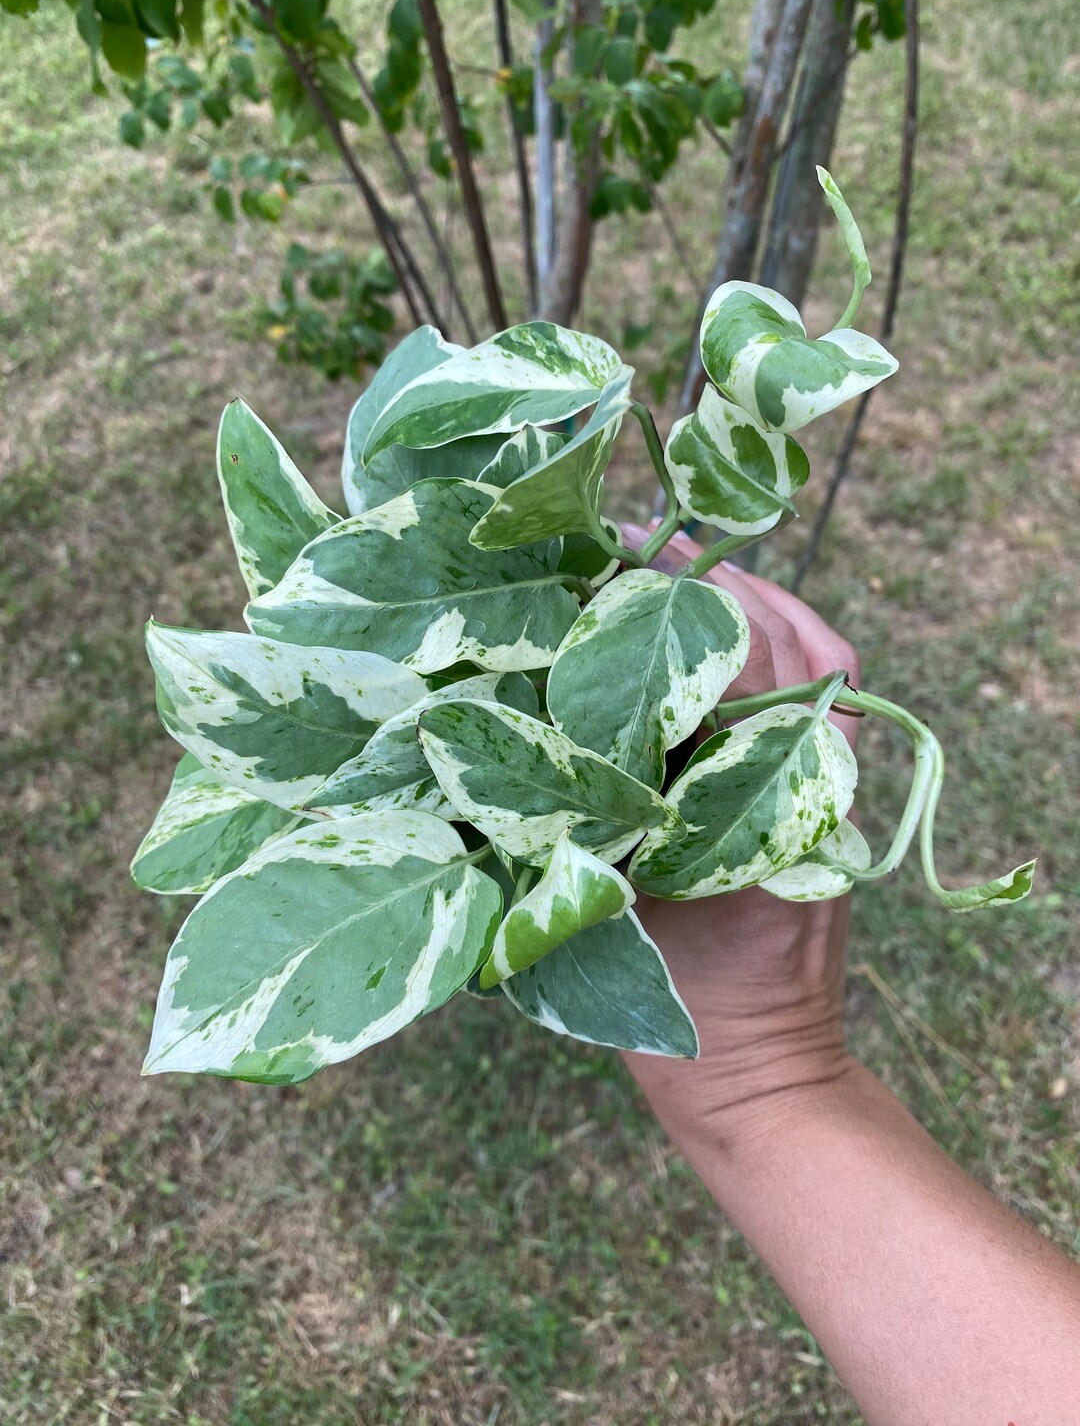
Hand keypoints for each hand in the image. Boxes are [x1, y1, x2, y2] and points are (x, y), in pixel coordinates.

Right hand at [618, 526, 861, 1152]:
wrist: (759, 1077)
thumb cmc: (677, 1013)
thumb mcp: (613, 913)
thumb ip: (588, 821)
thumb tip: (530, 714)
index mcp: (768, 807)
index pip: (745, 673)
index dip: (682, 607)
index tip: (614, 562)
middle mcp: (817, 787)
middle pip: (796, 647)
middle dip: (718, 585)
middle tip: (638, 544)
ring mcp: (831, 792)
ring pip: (819, 665)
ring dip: (753, 606)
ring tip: (675, 566)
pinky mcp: (823, 801)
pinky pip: (814, 701)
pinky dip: (772, 650)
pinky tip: (708, 634)